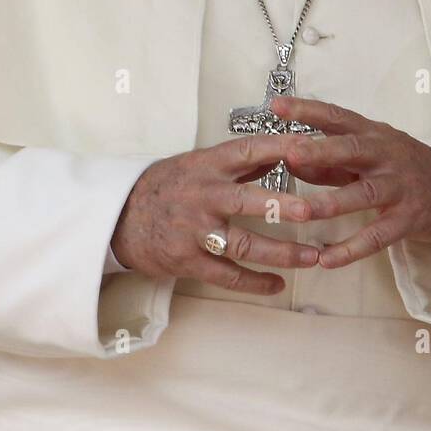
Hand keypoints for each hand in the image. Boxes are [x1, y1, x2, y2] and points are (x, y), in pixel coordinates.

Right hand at [110, 134, 319, 292]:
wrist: (118, 219)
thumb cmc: (165, 187)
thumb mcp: (197, 164)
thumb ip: (238, 162)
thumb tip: (282, 152)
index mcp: (206, 166)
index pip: (246, 151)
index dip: (278, 147)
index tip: (310, 146)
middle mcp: (202, 196)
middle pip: (246, 200)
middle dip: (280, 206)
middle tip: (311, 211)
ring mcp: (194, 231)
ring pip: (242, 244)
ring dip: (281, 253)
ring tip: (311, 257)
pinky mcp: (187, 260)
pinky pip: (226, 274)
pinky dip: (254, 282)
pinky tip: (277, 284)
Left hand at [269, 96, 430, 267]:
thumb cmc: (401, 169)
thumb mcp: (367, 156)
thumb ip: (329, 160)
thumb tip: (288, 159)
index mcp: (373, 134)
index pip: (338, 116)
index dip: (308, 110)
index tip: (277, 106)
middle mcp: (386, 155)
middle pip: (351, 149)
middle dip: (320, 150)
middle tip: (289, 152)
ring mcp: (399, 187)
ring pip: (363, 193)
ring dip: (331, 203)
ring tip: (302, 213)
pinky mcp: (408, 219)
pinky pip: (377, 236)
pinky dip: (351, 249)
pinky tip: (326, 259)